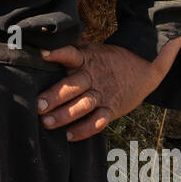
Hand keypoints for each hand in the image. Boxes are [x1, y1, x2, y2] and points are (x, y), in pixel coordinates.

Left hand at [35, 35, 180, 141]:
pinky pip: (98, 122)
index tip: (42, 54)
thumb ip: (71, 51)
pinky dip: (84, 130)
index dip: (57, 53)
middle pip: (73, 86)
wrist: (143, 66)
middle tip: (38, 105)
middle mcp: (93, 77)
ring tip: (47, 122)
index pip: (70, 54)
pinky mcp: (111, 109)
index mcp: (86, 60)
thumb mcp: (92, 50)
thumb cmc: (108, 60)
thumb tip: (42, 46)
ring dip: (64, 115)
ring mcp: (103, 94)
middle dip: (54, 96)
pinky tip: (69, 135)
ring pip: (83, 106)